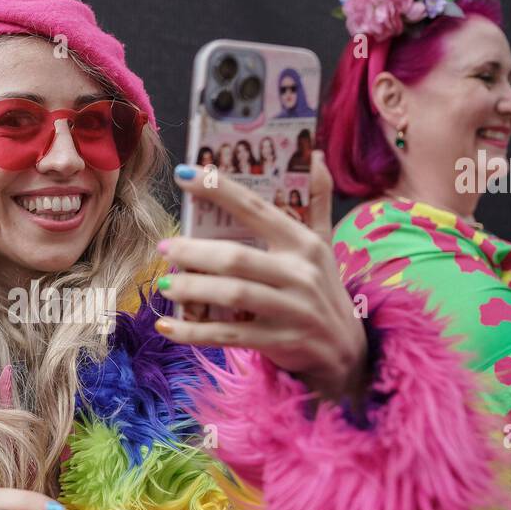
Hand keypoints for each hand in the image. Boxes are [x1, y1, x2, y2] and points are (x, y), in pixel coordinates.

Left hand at [155, 151, 368, 401]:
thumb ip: (318, 202)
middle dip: (194, 251)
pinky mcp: (280, 341)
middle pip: (237, 257)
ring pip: (232, 294)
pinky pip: (229, 335)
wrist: (346, 353)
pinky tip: (168, 327)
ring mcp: (292, 310)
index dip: (219, 190)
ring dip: (192, 288)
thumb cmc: (322, 291)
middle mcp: (300, 274)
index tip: (185, 175)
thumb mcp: (324, 245)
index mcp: (305, 243)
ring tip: (165, 283)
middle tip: (165, 246)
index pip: (257, 209)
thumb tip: (313, 156)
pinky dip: (194, 332)